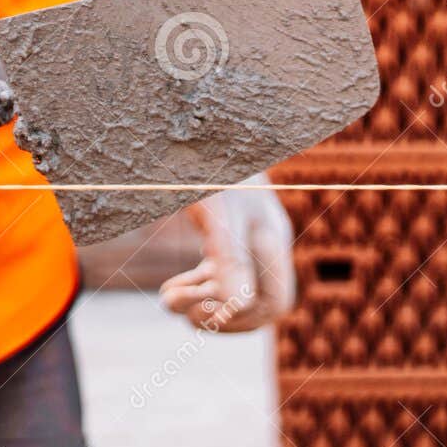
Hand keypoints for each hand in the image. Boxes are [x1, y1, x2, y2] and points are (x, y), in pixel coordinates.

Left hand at [160, 179, 295, 332]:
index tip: (206, 300)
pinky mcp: (223, 245)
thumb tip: (237, 307)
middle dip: (218, 315)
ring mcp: (244, 247)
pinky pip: (219, 289)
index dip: (245, 313)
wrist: (191, 131)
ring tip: (169, 296)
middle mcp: (262, 246)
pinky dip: (195, 297)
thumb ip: (229, 258)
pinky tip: (171, 290)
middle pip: (258, 309)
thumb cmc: (205, 167)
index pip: (277, 301)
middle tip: (182, 303)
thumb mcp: (215, 212)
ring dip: (201, 309)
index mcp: (271, 237)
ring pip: (236, 303)